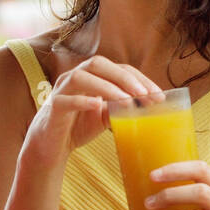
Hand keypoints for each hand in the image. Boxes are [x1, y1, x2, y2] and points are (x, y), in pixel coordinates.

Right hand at [26, 55, 164, 167]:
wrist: (51, 146)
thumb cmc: (78, 127)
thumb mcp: (106, 116)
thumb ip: (121, 107)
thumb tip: (148, 104)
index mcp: (91, 76)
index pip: (118, 69)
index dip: (139, 79)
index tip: (158, 96)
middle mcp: (75, 77)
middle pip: (99, 64)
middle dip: (124, 77)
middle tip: (144, 94)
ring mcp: (61, 89)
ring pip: (81, 77)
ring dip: (106, 87)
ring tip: (126, 101)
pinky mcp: (53, 106)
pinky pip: (66, 100)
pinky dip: (83, 101)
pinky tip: (98, 106)